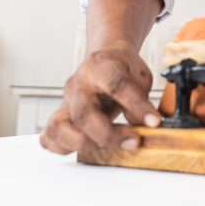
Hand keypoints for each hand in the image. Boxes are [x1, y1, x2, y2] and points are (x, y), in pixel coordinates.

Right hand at [40, 47, 160, 154]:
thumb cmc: (122, 68)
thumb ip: (141, 99)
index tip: (154, 122)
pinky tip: (85, 147)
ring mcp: (65, 101)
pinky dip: (63, 148)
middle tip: (133, 141)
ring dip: (84, 143)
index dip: (136, 106)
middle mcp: (78, 84)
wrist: (104, 58)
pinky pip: (50, 137)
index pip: (116, 85)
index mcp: (100, 66)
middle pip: (83, 114)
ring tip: (107, 146)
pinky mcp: (60, 116)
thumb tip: (144, 125)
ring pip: (59, 127)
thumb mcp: (140, 76)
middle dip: (109, 135)